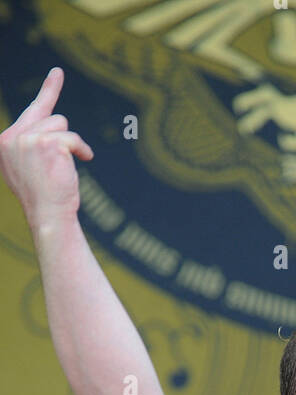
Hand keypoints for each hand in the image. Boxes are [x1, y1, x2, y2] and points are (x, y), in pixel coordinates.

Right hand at [0, 68, 92, 227]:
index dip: (49, 92)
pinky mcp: (47, 143)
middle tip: (59, 164)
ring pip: (61, 124)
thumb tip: (50, 122)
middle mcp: (11, 137)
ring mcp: (27, 139)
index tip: (58, 73)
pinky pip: (72, 137)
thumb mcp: (27, 166)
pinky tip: (82, 161)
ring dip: (69, 145)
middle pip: (50, 118)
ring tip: (63, 168)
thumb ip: (30, 143)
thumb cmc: (43, 196)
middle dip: (62, 138)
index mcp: (4, 142)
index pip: (30, 112)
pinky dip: (81, 149)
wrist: (49, 216)